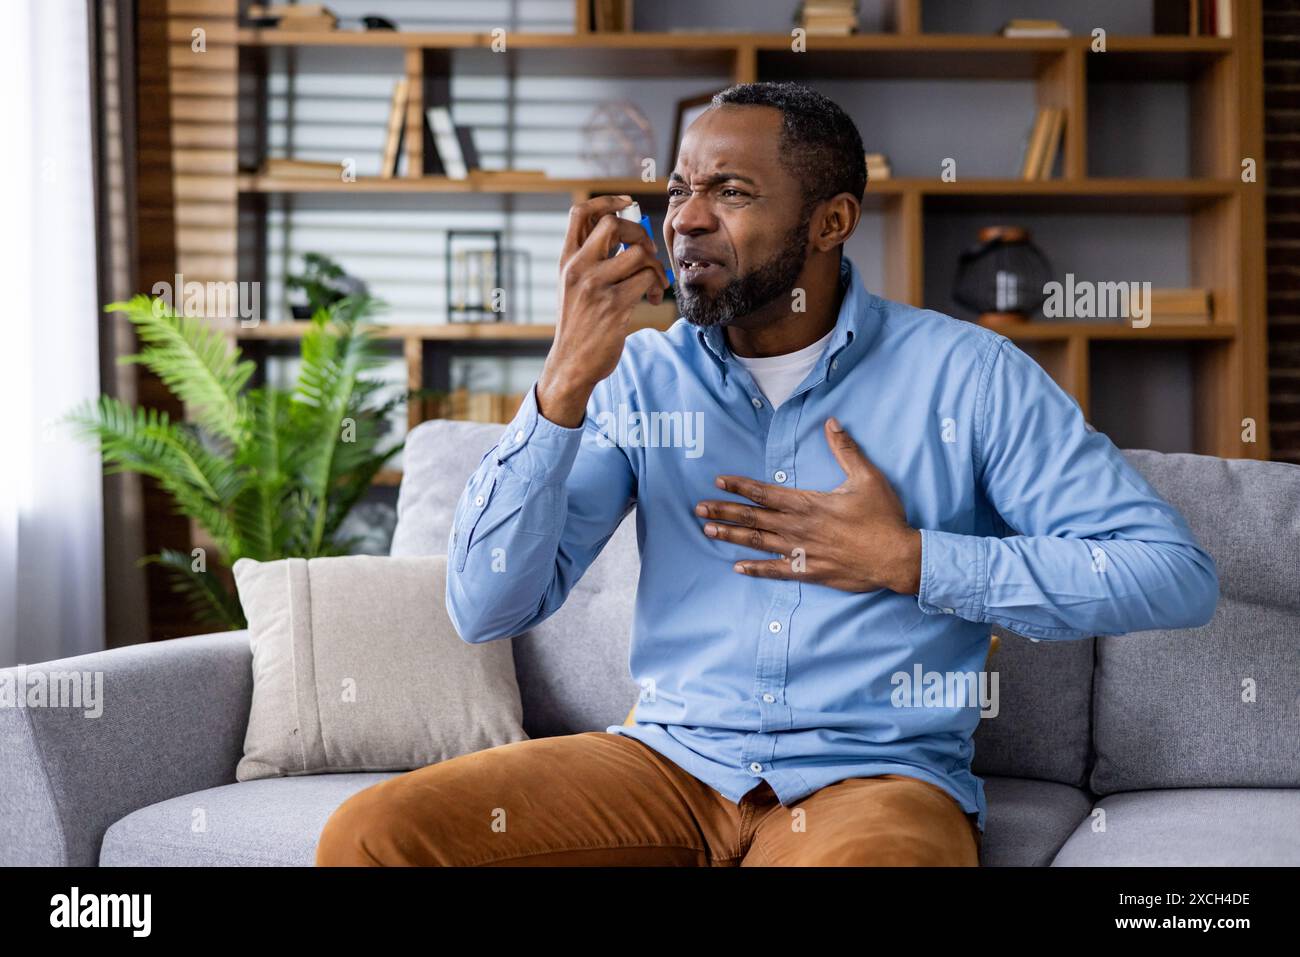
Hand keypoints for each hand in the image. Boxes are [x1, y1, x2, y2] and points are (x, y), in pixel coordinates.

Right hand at [536, 195, 670, 426]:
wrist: (571, 364)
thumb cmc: (578, 325)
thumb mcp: (572, 287)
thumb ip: (590, 261)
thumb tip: (622, 234)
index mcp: (567, 260)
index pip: (580, 213)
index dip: (607, 200)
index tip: (626, 202)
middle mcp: (577, 268)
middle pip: (613, 224)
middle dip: (639, 233)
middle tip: (646, 252)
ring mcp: (595, 286)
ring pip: (637, 254)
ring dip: (654, 266)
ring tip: (653, 283)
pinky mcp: (614, 306)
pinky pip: (646, 280)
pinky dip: (656, 286)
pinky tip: (651, 299)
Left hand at [694, 417, 921, 593]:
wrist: (897, 557)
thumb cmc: (883, 517)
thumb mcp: (867, 478)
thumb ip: (846, 450)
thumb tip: (832, 422)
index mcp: (808, 503)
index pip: (764, 492)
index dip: (739, 487)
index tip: (718, 482)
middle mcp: (798, 528)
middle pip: (753, 518)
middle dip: (724, 511)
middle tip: (698, 508)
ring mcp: (802, 552)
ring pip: (758, 543)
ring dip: (731, 536)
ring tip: (708, 530)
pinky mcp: (810, 572)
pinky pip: (777, 571)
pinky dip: (756, 569)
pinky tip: (738, 568)